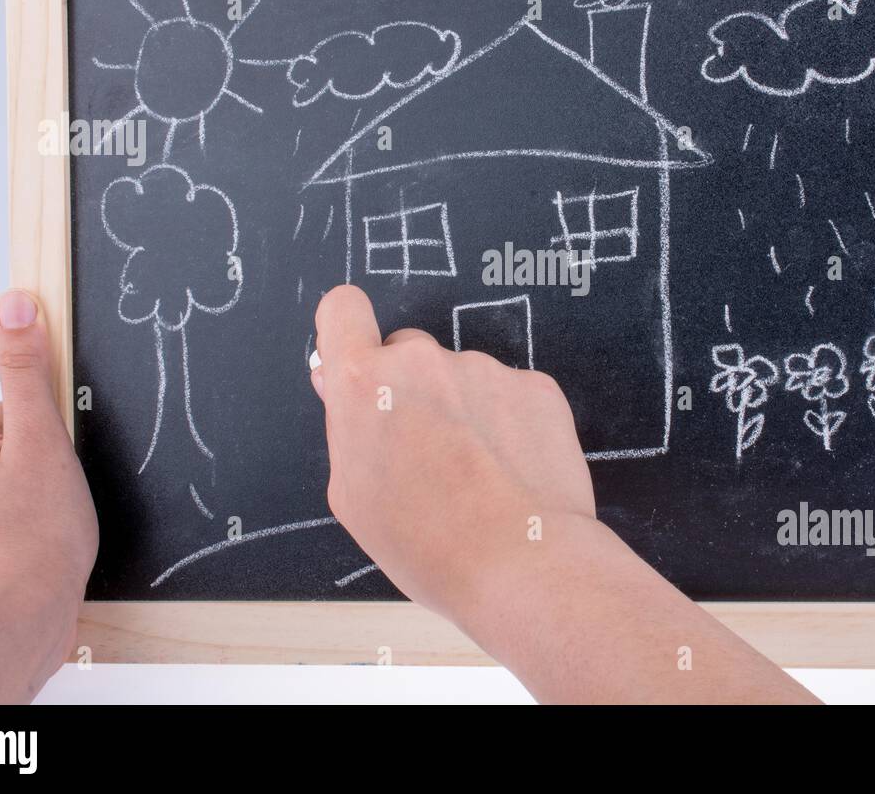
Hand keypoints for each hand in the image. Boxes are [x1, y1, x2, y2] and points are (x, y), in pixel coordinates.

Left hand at [0, 289, 97, 702]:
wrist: (15, 620)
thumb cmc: (33, 540)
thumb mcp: (43, 438)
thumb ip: (27, 369)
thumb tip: (14, 303)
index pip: (18, 409)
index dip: (52, 435)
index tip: (59, 466)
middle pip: (14, 444)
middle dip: (45, 467)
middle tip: (58, 498)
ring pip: (12, 481)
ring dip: (39, 498)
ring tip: (51, 526)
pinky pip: (5, 516)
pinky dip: (28, 526)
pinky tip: (42, 544)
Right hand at [311, 284, 595, 618]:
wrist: (521, 564)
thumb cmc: (429, 545)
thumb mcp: (354, 496)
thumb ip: (346, 426)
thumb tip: (339, 381)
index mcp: (366, 384)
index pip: (343, 310)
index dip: (347, 331)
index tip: (358, 356)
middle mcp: (423, 361)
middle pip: (407, 352)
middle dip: (410, 388)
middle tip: (425, 450)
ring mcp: (485, 369)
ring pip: (462, 378)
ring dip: (463, 410)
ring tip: (476, 475)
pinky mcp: (535, 386)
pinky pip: (510, 394)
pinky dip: (508, 423)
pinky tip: (511, 471)